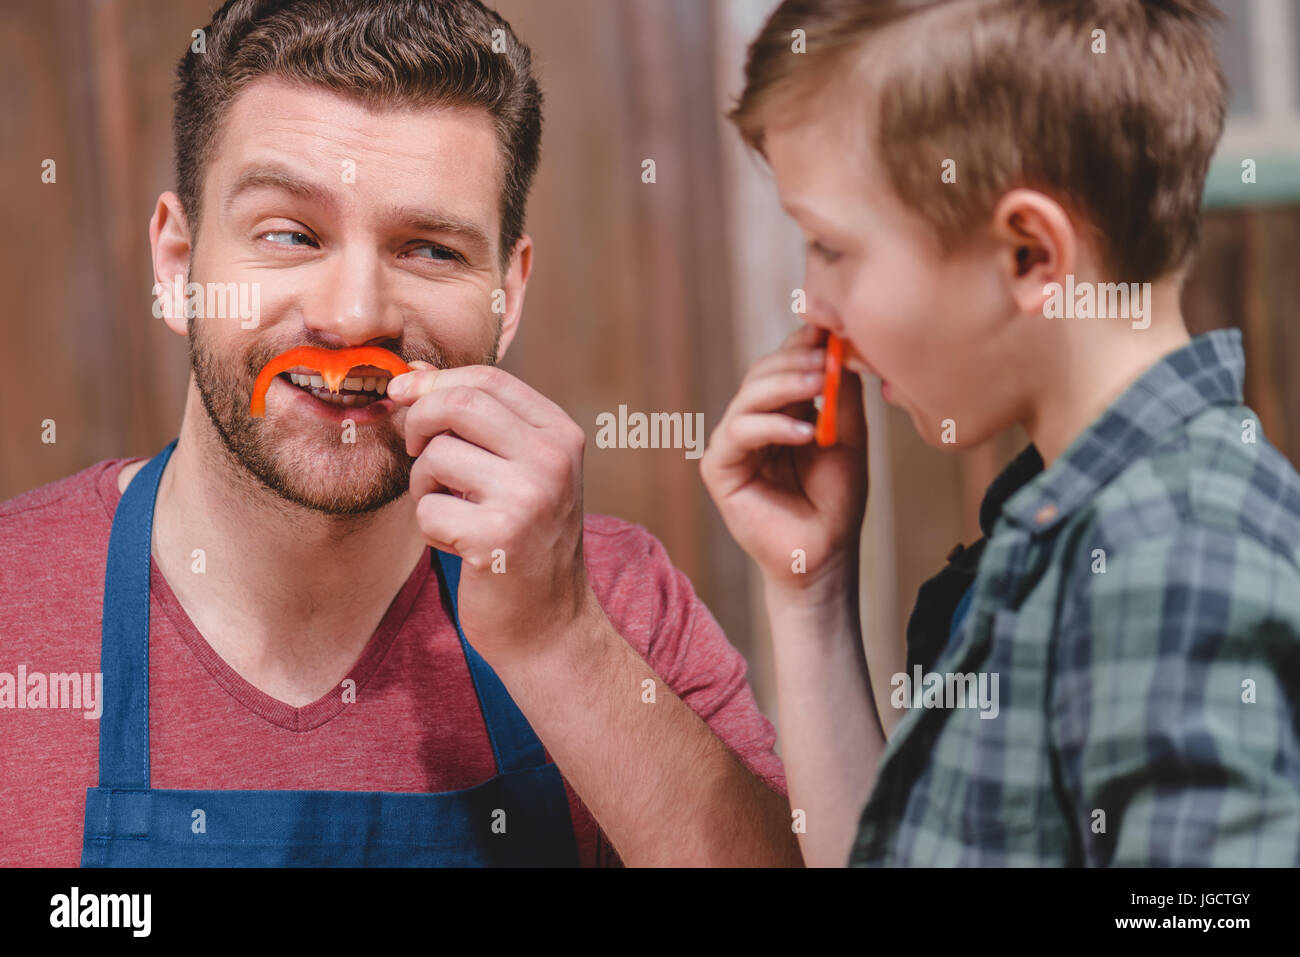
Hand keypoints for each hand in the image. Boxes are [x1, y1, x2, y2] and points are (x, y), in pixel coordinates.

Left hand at [387, 361, 594, 663]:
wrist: (549, 624)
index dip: (434, 383)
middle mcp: (552, 459)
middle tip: (416, 453)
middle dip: (419, 422)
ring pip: (436, 456)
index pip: (486, 378)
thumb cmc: (523, 541)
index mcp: (561, 434)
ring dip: (424, 486)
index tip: (403, 397)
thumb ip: (476, 423)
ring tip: (449, 511)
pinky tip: (459, 546)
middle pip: (459, 403)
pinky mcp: (498, 538)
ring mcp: (529, 497)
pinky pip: (427, 510)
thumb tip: (412, 376)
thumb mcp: (518, 471)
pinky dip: (430, 530)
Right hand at [700, 325, 867, 597]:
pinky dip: (771, 426)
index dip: (804, 344)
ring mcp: (733, 444)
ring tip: (819, 384)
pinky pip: (738, 432)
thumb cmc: (837, 502)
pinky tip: (805, 431)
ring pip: (748, 396)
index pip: (785, 365)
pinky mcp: (719, 468)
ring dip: (785, 384)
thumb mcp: (849, 438)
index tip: (832, 328)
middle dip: (796, 360)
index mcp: (782, 411)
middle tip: (826, 355)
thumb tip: (841, 346)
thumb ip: (842, 396)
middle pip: (763, 372)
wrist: (825, 555)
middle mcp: (753, 422)